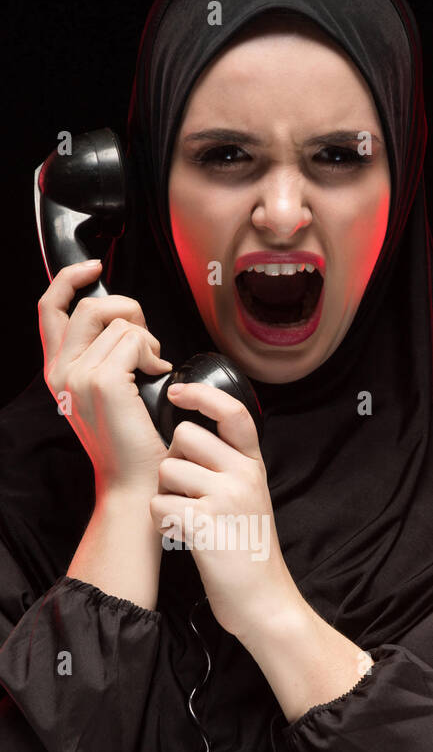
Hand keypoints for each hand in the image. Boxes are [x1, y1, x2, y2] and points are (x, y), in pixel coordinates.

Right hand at [38, 260, 172, 498]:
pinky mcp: (104, 381)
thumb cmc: (131, 442)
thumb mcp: (107, 391)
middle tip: (147, 346)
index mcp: (57, 371)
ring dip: (147, 339)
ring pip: (119, 321)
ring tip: (153, 370)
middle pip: (91, 305)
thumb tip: (123, 320)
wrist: (135, 484)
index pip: (50, 307)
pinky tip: (157, 377)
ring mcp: (79, 375)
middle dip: (129, 311)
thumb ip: (102, 354)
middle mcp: (61, 371)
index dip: (70, 278)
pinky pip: (135, 339)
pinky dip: (153, 352)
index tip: (93, 267)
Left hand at [149, 381, 295, 641]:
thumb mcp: (251, 499)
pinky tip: (182, 537)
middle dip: (173, 462)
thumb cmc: (249, 553)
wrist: (264, 601)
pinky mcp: (206, 525)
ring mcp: (226, 499)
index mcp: (254, 466)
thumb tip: (185, 437)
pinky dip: (162, 523)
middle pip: (183, 437)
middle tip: (186, 495)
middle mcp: (243, 476)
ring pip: (166, 470)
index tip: (177, 391)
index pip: (233, 412)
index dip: (201, 395)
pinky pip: (159, 504)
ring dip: (165, 495)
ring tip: (187, 519)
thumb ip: (229, 466)